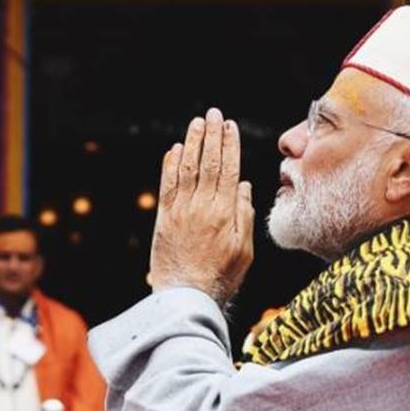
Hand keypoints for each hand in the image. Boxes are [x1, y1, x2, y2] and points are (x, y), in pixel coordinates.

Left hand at [149, 107, 254, 307]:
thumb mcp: (244, 251)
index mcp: (225, 214)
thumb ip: (245, 216)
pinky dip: (171, 165)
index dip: (230, 145)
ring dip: (192, 143)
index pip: (229, 170)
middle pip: (209, 163)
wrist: (186, 297)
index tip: (229, 126)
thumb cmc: (220, 277)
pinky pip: (168, 185)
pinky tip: (176, 149)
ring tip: (196, 123)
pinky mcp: (164, 219)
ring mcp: (181, 211)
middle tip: (213, 113)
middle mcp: (202, 207)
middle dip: (212, 136)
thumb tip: (245, 186)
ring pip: (188, 169)